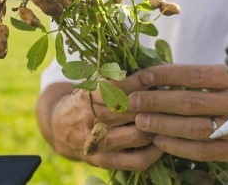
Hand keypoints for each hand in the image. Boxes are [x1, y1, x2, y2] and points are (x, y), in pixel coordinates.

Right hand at [47, 73, 163, 170]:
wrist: (58, 128)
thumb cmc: (84, 99)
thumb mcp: (91, 82)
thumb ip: (113, 75)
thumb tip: (151, 65)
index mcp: (87, 97)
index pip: (118, 87)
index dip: (141, 81)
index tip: (155, 76)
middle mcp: (91, 120)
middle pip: (131, 111)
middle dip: (153, 102)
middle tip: (169, 95)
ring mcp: (98, 143)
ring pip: (137, 135)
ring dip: (157, 125)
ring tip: (168, 116)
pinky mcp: (105, 161)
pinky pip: (136, 160)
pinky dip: (154, 152)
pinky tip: (163, 141)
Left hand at [127, 64, 227, 162]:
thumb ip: (211, 77)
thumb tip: (164, 72)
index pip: (195, 75)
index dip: (167, 75)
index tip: (142, 74)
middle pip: (191, 102)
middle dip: (159, 101)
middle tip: (131, 101)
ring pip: (196, 127)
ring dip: (165, 125)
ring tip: (139, 121)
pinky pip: (205, 151)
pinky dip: (180, 147)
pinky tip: (159, 142)